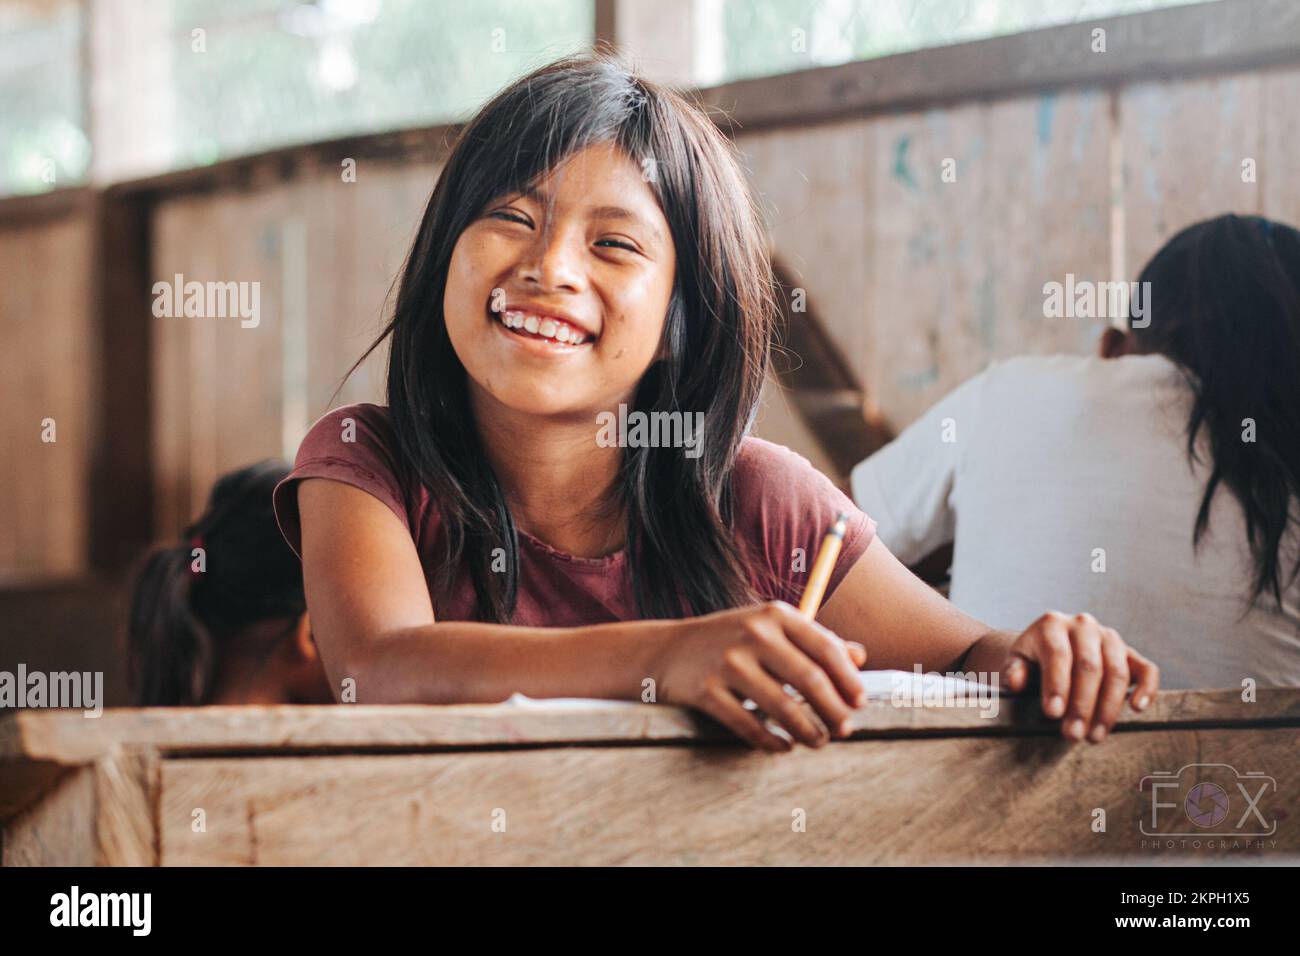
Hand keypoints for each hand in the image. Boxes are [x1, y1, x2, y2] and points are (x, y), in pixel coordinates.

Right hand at [650, 600, 868, 751]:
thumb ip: (814, 641)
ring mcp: (727, 662)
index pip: (825, 648)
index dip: (847, 680)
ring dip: (808, 731)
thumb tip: (860, 656)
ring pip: (782, 707)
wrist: (666, 651)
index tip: (860, 703)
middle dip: (833, 710)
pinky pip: (748, 725)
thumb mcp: (770, 629)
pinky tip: (783, 747)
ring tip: (819, 741)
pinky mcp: (706, 690)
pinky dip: (771, 742)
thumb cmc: (730, 640)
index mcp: (774, 614)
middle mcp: (752, 633)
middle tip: (845, 729)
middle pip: (809, 679)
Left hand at [1002, 612, 1159, 742]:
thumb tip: (1016, 682)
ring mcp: (1110, 637)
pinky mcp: (1130, 654)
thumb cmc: (1029, 662)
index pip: (1058, 655)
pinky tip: (1137, 709)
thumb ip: (1013, 671)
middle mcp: (1083, 625)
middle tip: (1072, 734)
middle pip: (1089, 666)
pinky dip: (1147, 688)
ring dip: (1107, 707)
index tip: (1053, 714)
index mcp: (1052, 624)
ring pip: (1116, 671)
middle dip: (1081, 704)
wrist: (1046, 650)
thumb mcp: (1014, 662)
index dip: (1057, 685)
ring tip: (1094, 736)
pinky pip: (1147, 669)